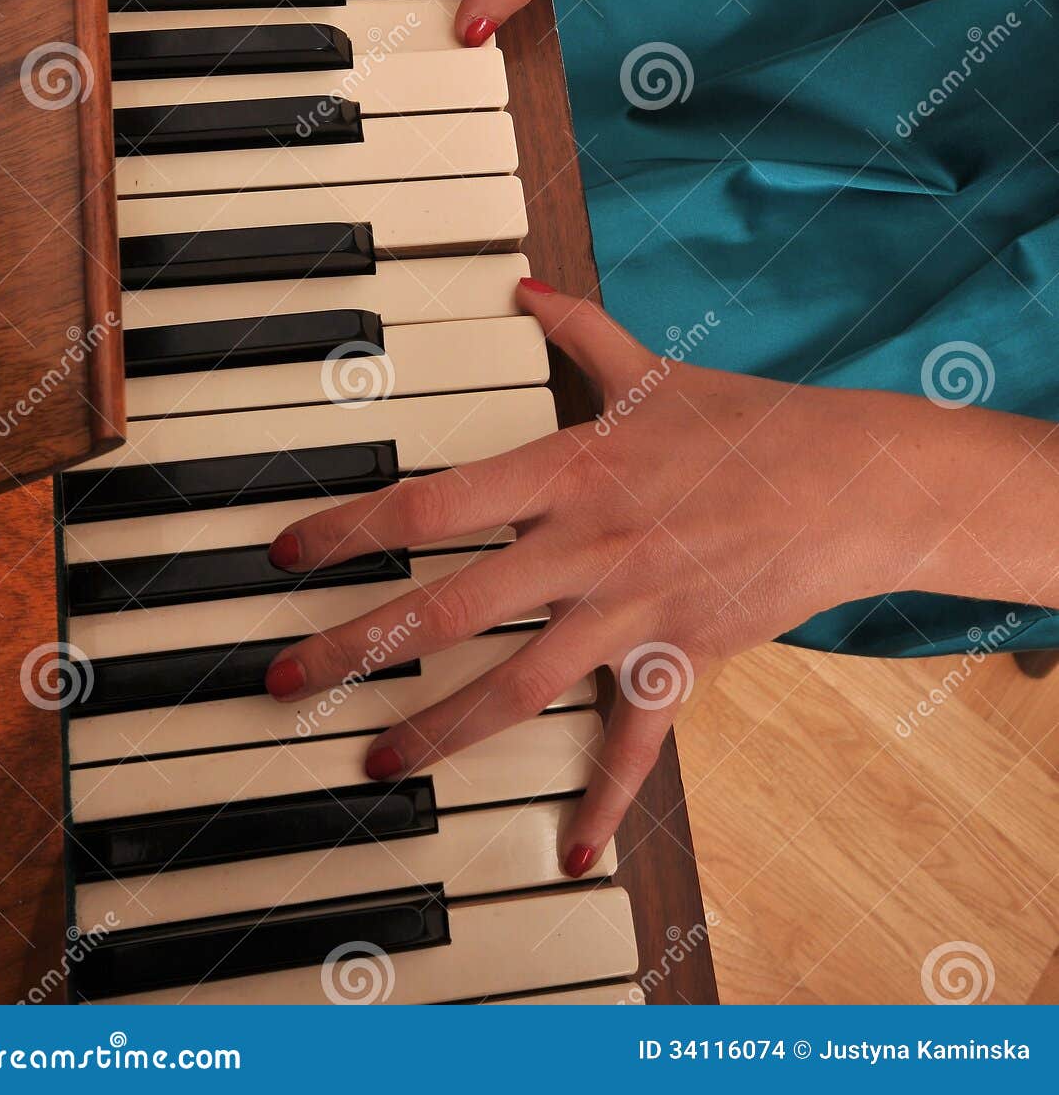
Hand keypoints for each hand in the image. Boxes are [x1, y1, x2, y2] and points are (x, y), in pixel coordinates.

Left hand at [262, 278, 940, 873]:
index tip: (288, 554)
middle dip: (359, 647)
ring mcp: (630, 608)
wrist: (845, 481)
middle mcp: (585, 545)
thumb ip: (578, 327)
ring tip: (375, 762)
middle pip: (450, 606)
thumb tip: (525, 283)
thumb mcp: (651, 368)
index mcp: (568, 471)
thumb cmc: (744, 423)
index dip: (349, 529)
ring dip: (441, 729)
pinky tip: (571, 848)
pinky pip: (635, 740)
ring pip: (519, 684)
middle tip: (285, 680)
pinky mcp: (680, 657)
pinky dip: (604, 797)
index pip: (433, 503)